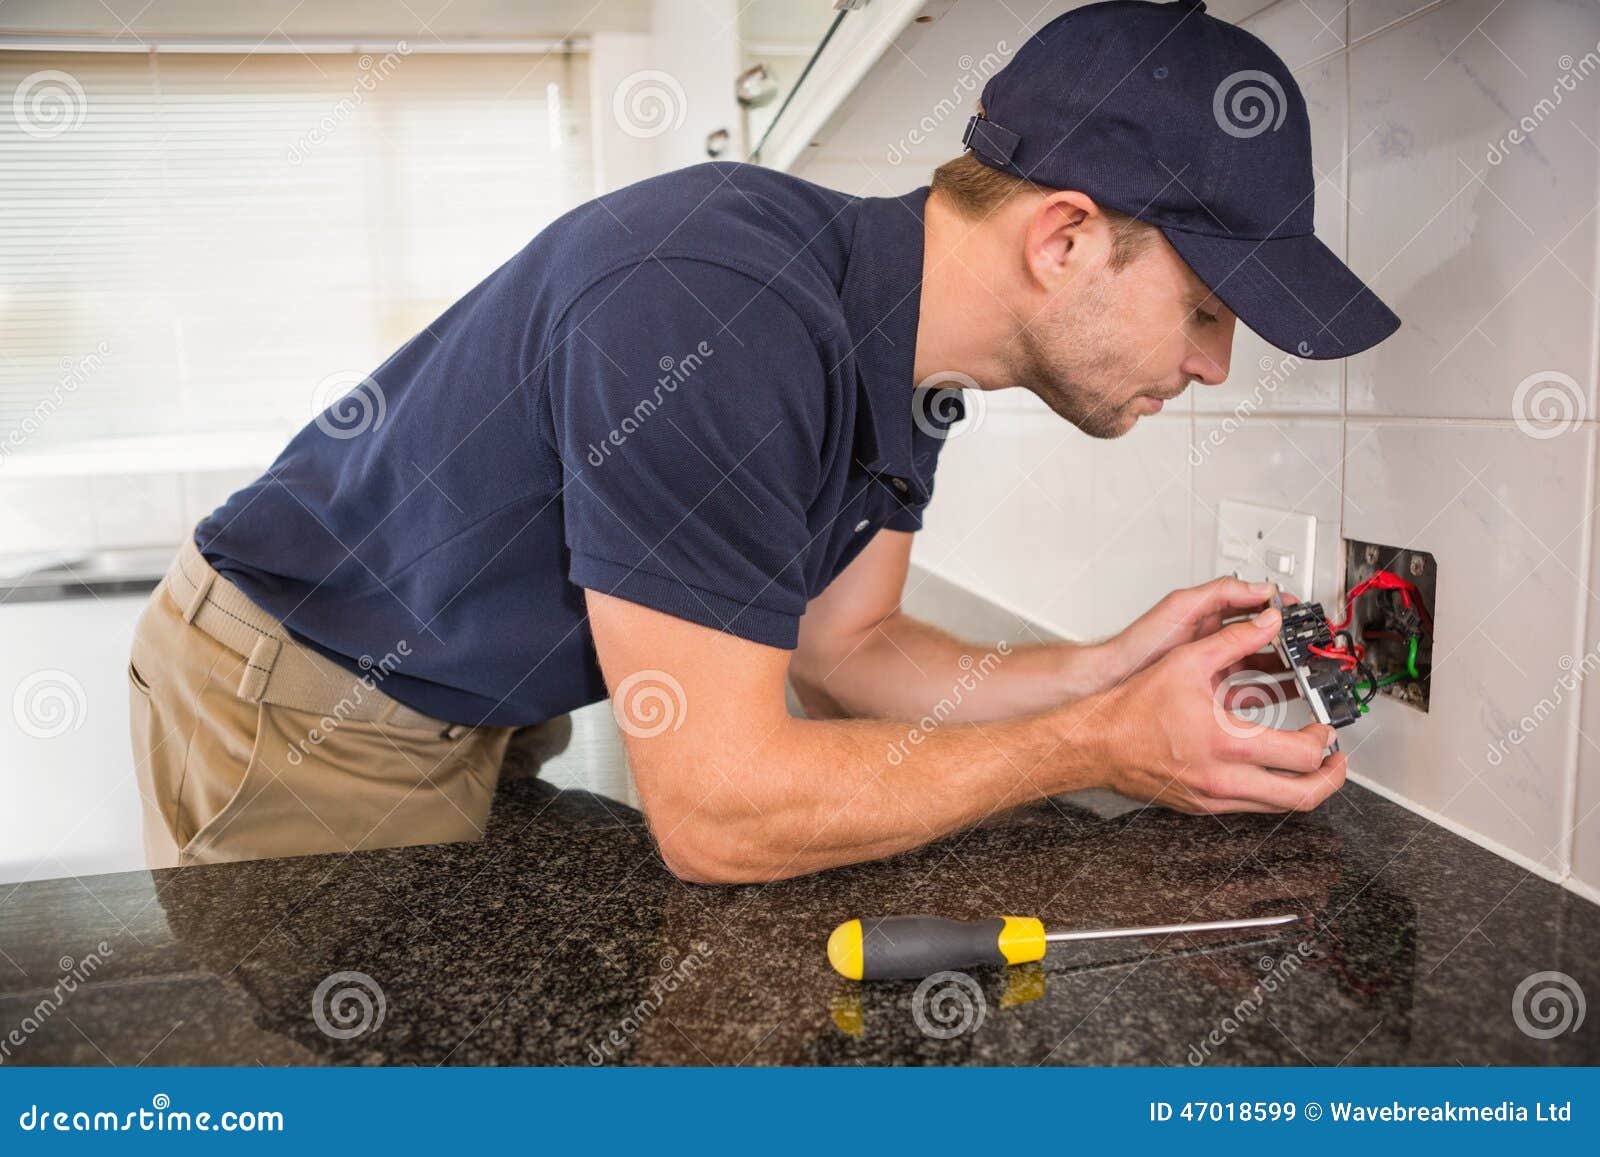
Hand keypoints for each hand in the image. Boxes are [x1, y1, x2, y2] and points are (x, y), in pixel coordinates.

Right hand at [1069, 604, 1345, 814]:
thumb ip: (1234, 640)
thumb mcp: (1187, 662)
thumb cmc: (1133, 709)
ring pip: (1279, 808)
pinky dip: (1269, 790)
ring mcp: (1213, 799)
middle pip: (1302, 796)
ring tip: (1309, 766)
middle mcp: (1225, 779)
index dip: (1325, 740)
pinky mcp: (1201, 806)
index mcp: (1228, 743)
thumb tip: (1267, 624)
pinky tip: (1264, 768)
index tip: (1325, 727)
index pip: (1302, 755)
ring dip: (1302, 787)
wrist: (1096, 743)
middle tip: (1335, 761)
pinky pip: (1250, 806)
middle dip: (1330, 778)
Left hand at [1101, 576, 1297, 688]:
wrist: (1115, 682)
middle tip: (1308, 642)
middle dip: (1287, 637)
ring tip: (1305, 667)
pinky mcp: (1210, 689)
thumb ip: (1219, 593)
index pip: (1254, 603)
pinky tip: (1285, 692)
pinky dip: (1269, 689)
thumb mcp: (1180, 608)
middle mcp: (1213, 637)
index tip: (1299, 612)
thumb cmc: (1139, 645)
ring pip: (1259, 661)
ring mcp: (1213, 664)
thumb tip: (1259, 589)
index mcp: (1208, 612)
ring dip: (1284, 664)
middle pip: (1261, 634)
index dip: (1278, 606)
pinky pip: (1248, 689)